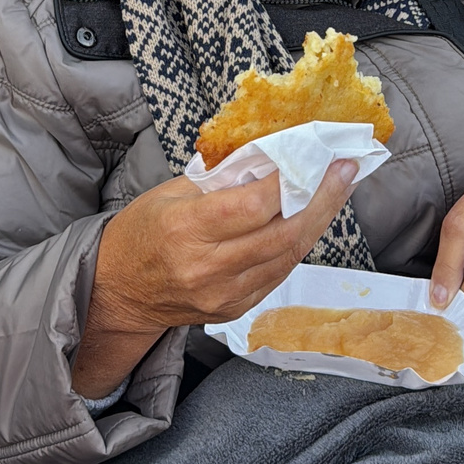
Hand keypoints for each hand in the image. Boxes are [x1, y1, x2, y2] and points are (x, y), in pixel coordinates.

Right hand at [71, 159, 357, 399]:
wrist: (117, 291)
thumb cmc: (141, 232)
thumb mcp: (171, 192)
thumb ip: (221, 177)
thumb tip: (270, 155)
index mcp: (186, 230)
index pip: (252, 206)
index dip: (291, 181)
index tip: (318, 156)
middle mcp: (207, 267)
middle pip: (282, 234)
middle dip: (322, 199)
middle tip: (346, 170)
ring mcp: (224, 294)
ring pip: (288, 256)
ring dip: (318, 221)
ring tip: (336, 190)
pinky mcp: (234, 309)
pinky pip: (278, 274)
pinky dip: (297, 245)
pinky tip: (309, 221)